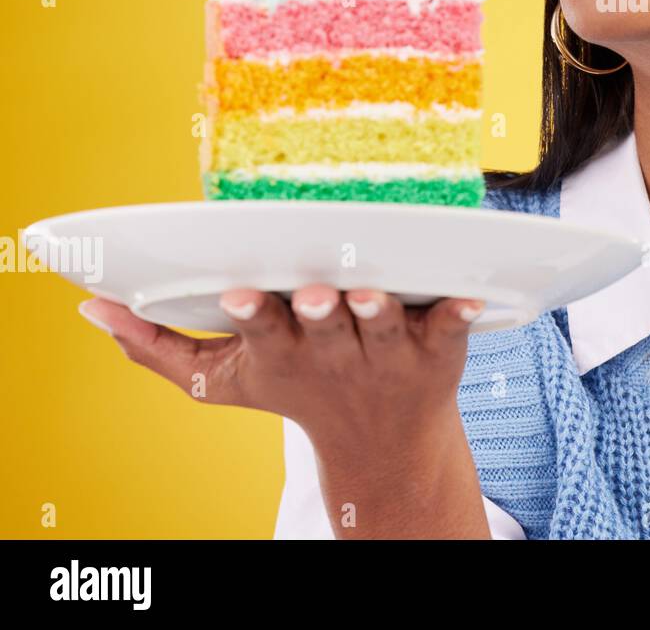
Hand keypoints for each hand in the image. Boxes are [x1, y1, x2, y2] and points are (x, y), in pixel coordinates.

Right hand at [77, 286, 485, 450]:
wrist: (381, 443)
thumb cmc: (297, 391)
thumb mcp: (224, 381)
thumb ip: (158, 350)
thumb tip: (93, 310)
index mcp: (284, 355)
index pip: (262, 331)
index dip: (251, 315)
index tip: (238, 294)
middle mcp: (335, 354)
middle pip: (324, 328)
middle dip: (312, 313)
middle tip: (308, 295)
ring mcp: (388, 353)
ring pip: (382, 328)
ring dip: (377, 312)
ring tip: (372, 294)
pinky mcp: (436, 349)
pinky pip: (450, 330)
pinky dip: (459, 316)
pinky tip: (469, 298)